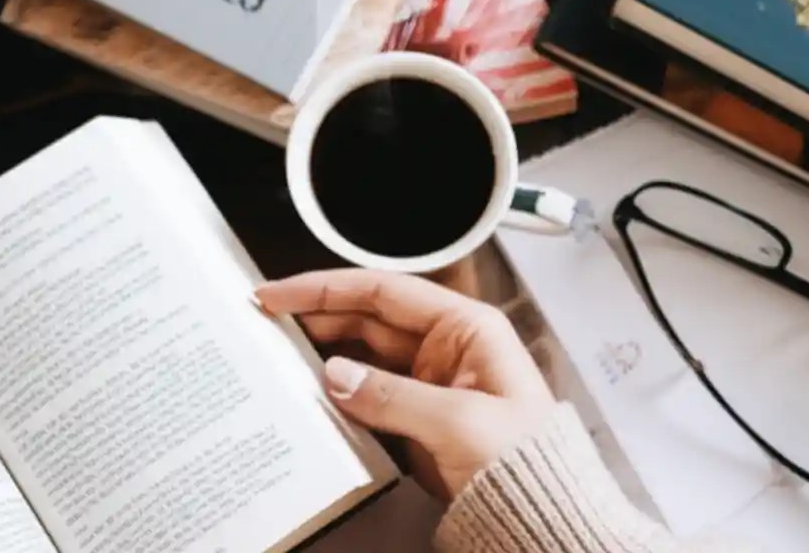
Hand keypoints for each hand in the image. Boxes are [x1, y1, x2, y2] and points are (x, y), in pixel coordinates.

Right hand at [256, 269, 555, 499]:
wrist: (542, 519)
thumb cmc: (525, 462)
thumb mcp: (459, 422)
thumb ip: (391, 396)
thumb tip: (333, 375)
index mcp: (465, 326)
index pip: (383, 292)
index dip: (325, 288)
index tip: (279, 294)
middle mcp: (445, 346)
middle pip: (366, 319)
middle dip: (317, 318)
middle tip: (266, 324)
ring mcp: (429, 382)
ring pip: (362, 356)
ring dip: (323, 357)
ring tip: (278, 357)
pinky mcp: (416, 418)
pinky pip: (367, 396)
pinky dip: (337, 395)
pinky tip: (309, 397)